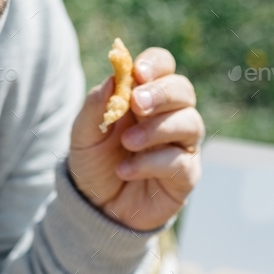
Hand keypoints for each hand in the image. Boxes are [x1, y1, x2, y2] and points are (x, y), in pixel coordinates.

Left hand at [67, 48, 203, 231]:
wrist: (96, 208)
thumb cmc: (94, 166)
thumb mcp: (84, 135)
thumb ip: (95, 106)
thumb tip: (112, 78)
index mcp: (145, 97)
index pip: (163, 67)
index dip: (155, 64)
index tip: (138, 72)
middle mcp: (169, 117)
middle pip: (183, 91)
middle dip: (162, 93)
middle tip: (136, 103)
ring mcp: (181, 146)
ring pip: (190, 123)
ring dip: (158, 129)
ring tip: (128, 142)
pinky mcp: (185, 176)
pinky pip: (180, 162)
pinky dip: (152, 163)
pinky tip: (126, 171)